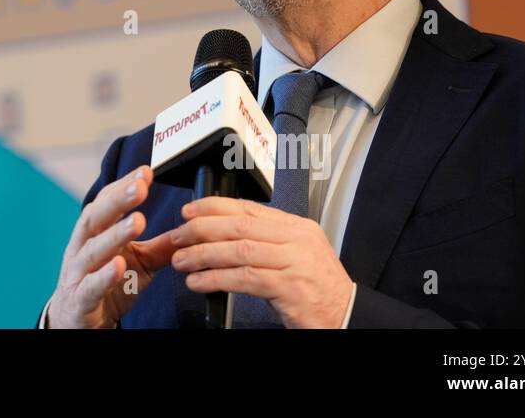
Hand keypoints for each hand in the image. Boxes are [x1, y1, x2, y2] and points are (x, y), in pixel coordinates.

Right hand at [47, 166, 178, 327]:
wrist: (76, 320)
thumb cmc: (105, 285)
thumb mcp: (138, 263)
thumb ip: (160, 247)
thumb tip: (188, 229)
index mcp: (94, 233)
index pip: (107, 203)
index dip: (123, 186)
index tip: (146, 172)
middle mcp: (82, 248)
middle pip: (95, 218)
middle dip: (117, 201)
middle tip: (140, 187)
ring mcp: (78, 273)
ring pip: (93, 250)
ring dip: (114, 234)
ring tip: (136, 221)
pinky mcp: (80, 300)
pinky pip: (91, 286)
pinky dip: (104, 275)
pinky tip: (118, 265)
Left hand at [169, 197, 352, 327]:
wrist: (347, 316)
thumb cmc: (318, 289)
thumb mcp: (297, 255)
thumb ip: (269, 240)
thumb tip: (225, 232)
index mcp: (298, 228)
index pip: (250, 208)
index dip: (215, 207)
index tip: (190, 210)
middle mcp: (297, 240)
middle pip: (240, 225)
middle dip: (202, 229)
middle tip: (178, 236)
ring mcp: (294, 262)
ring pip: (239, 250)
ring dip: (203, 254)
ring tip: (181, 260)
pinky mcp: (289, 287)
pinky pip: (244, 278)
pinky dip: (216, 279)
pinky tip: (198, 282)